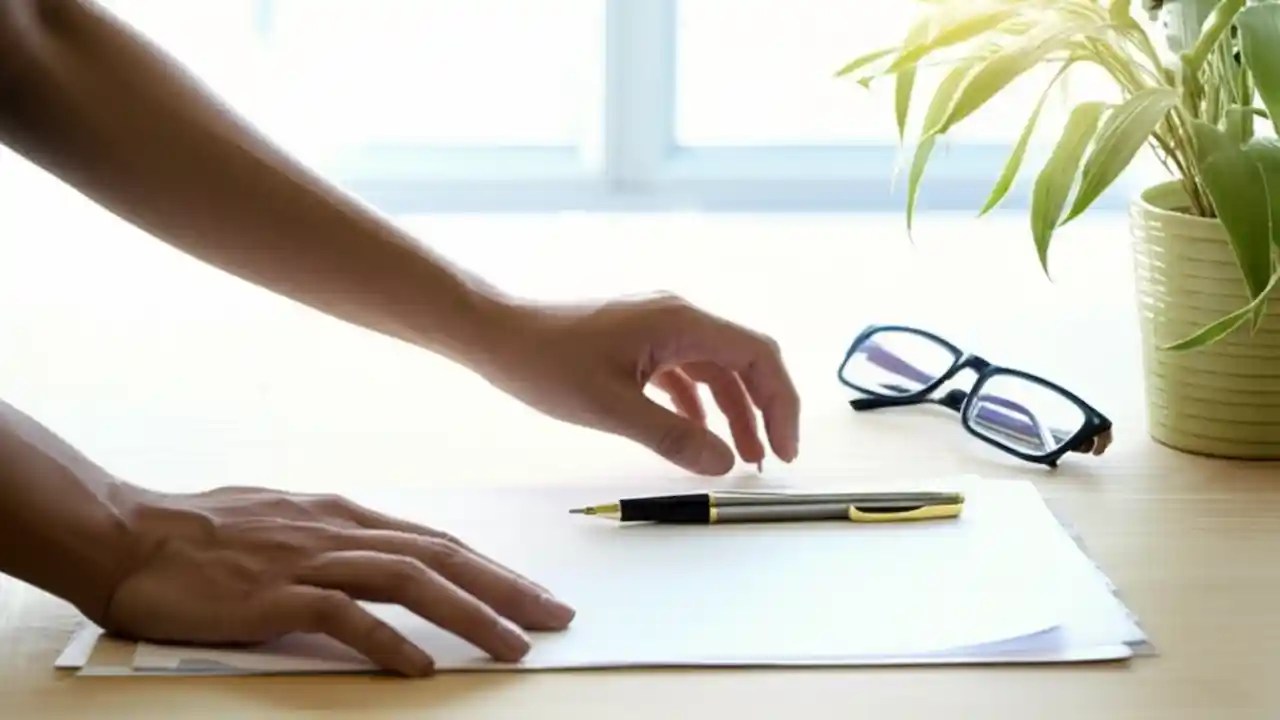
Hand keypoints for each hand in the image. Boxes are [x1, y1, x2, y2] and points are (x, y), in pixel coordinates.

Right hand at [103, 485, 574, 675]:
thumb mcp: (285, 523)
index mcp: (342, 514)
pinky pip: (344, 617)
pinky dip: (388, 641)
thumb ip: (335, 540)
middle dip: (505, 587)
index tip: (531, 592)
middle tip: (554, 616)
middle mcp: (337, 530)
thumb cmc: (201, 531)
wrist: (126, 532)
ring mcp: (307, 559)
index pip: (435, 541)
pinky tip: (421, 666)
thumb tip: (380, 560)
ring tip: (512, 645)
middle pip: (441, 556)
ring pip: (409, 581)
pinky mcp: (272, 593)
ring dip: (469, 615)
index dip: (491, 568)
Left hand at [482, 293, 799, 474]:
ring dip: (733, 411)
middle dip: (764, 410)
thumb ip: (672, 437)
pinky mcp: (639, 341)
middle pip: (744, 361)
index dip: (782, 402)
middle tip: (772, 458)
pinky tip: (698, 436)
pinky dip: (700, 405)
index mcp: (680, 322)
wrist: (495, 334)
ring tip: (741, 457)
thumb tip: (723, 464)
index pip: (758, 355)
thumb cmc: (545, 362)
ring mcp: (658, 327)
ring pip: (716, 369)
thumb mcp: (612, 409)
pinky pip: (686, 372)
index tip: (784, 448)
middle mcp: (677, 317)